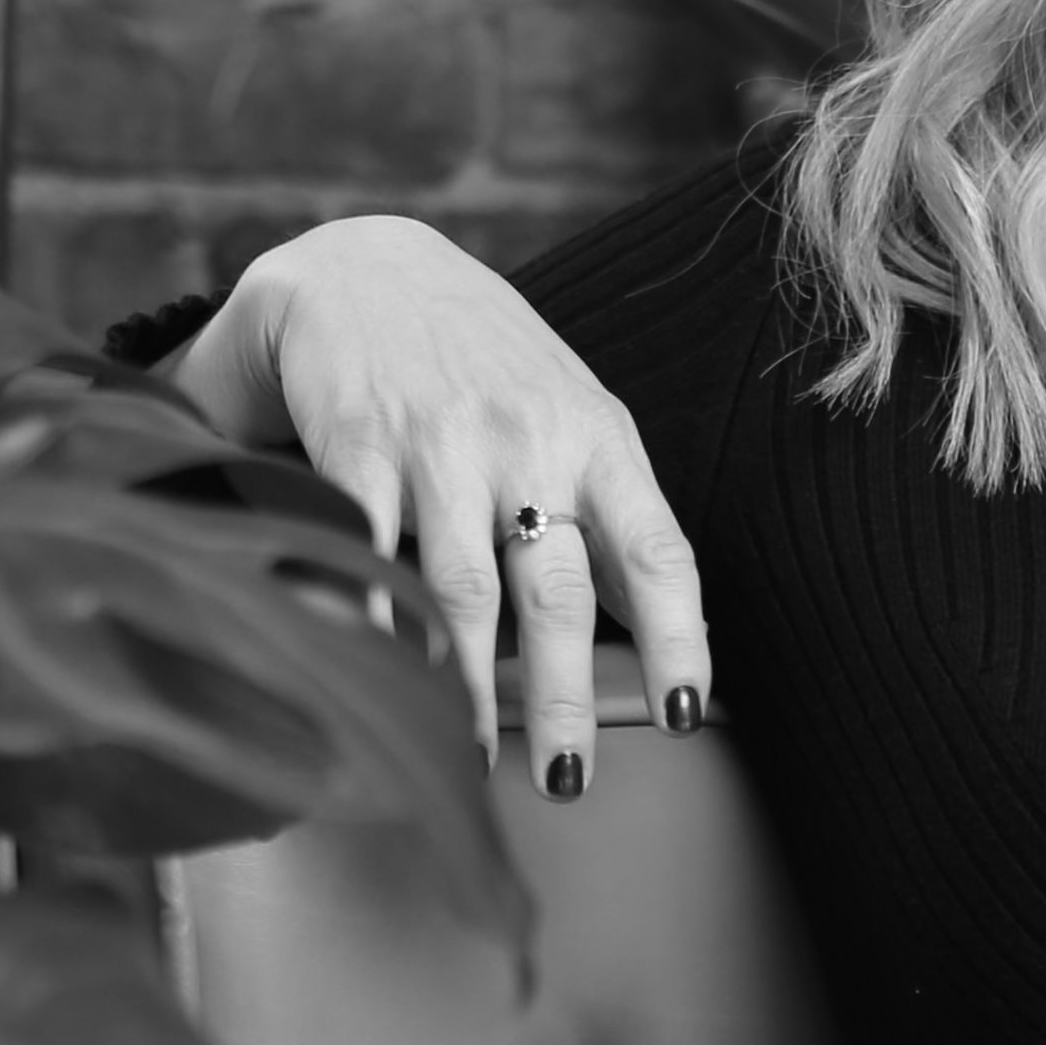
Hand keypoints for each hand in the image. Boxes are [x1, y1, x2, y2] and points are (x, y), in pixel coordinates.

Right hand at [171, 216, 709, 796]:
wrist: (365, 263)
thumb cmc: (483, 359)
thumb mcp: (568, 409)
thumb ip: (603, 509)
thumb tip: (648, 631)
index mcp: (599, 440)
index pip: (658, 551)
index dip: (678, 638)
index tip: (685, 714)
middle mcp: (529, 444)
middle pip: (557, 592)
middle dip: (563, 697)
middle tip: (568, 781)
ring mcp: (443, 446)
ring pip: (462, 589)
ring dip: (467, 687)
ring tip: (472, 759)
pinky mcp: (360, 445)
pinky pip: (371, 548)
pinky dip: (373, 619)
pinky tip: (379, 675)